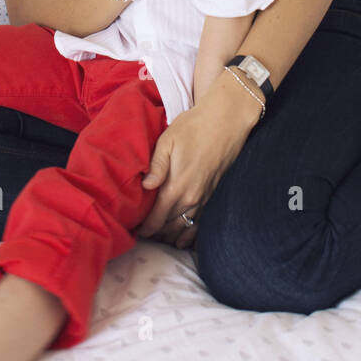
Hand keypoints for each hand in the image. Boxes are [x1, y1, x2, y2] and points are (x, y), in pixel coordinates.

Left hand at [137, 70, 262, 248]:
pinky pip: (200, 222)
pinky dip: (190, 234)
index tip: (133, 232)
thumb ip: (156, 166)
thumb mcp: (168, 141)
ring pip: (184, 226)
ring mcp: (204, 197)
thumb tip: (145, 186)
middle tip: (141, 233)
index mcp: (176, 186)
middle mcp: (191, 197)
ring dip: (170, 234)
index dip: (144, 228)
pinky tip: (182, 240)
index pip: (156, 218)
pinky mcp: (213, 193)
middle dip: (155, 232)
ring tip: (157, 236)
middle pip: (169, 226)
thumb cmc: (194, 126)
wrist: (226, 120)